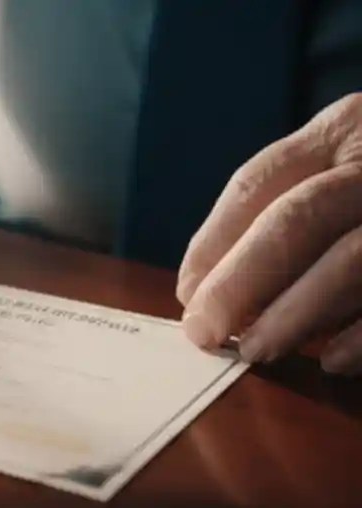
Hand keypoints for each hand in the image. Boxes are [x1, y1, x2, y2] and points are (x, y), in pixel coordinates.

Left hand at [177, 93, 361, 373]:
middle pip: (300, 217)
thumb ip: (289, 206)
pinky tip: (331, 359)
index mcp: (350, 125)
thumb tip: (204, 287)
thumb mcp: (348, 165)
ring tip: (257, 350)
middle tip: (204, 332)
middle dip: (242, 281)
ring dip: (297, 312)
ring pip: (355, 257)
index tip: (186, 293)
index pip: (261, 180)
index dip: (213, 241)